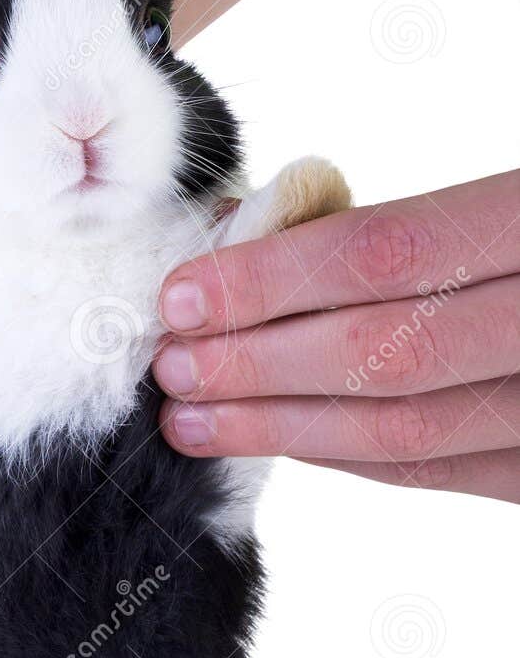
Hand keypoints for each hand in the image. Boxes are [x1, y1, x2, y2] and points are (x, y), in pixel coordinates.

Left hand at [155, 172, 519, 504]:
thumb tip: (249, 229)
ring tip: (195, 417)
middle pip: (387, 356)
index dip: (272, 280)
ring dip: (284, 428)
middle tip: (172, 365)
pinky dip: (350, 457)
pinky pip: (445, 469)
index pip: (389, 254)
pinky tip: (283, 438)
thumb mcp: (515, 188)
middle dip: (259, 365)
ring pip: (411, 433)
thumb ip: (407, 213)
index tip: (183, 293)